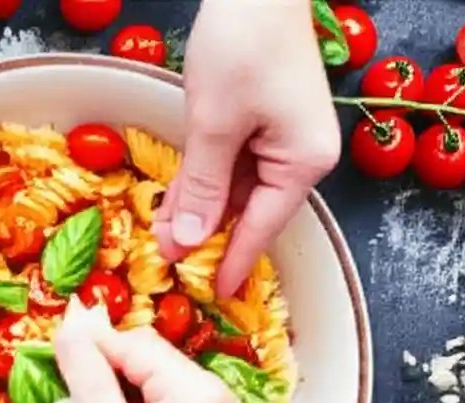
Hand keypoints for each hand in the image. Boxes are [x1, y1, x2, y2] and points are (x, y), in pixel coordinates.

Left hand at [157, 0, 340, 295]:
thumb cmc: (243, 43)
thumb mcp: (213, 122)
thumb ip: (200, 187)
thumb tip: (186, 242)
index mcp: (303, 162)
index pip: (263, 228)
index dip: (233, 262)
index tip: (212, 295)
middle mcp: (302, 156)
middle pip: (251, 211)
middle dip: (207, 235)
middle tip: (165, 262)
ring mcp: (286, 138)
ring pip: (239, 189)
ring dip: (200, 208)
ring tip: (161, 232)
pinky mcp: (267, 121)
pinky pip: (236, 164)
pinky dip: (206, 180)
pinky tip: (176, 195)